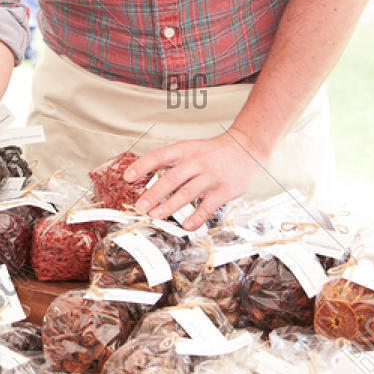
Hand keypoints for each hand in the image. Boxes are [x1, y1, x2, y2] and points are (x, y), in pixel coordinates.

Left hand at [121, 127, 267, 229]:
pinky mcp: (224, 190)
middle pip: (172, 178)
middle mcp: (196, 162)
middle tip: (140, 206)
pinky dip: (197, 217)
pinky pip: (208, 206)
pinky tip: (186, 225)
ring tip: (156, 216)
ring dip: (170, 206)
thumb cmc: (211, 152)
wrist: (245, 148)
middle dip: (154, 194)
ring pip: (187, 193)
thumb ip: (170, 162)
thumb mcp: (189, 149)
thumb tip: (145, 178)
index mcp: (184, 150)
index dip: (142, 166)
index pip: (159, 156)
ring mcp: (211, 176)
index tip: (127, 177)